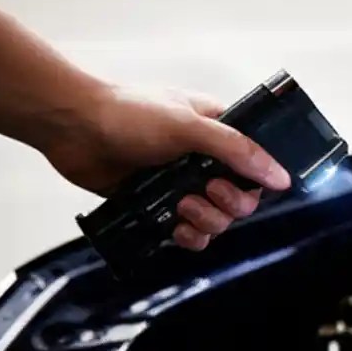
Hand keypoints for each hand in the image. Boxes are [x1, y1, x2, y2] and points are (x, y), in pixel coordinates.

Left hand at [41, 86, 290, 250]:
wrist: (72, 127)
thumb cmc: (127, 114)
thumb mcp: (190, 126)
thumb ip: (237, 151)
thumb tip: (278, 175)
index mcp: (218, 132)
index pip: (256, 165)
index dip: (257, 182)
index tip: (241, 184)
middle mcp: (204, 159)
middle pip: (240, 199)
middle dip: (228, 204)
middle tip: (207, 191)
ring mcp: (182, 183)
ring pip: (216, 219)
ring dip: (206, 220)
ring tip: (183, 205)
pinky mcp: (160, 205)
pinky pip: (188, 232)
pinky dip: (188, 236)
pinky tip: (177, 228)